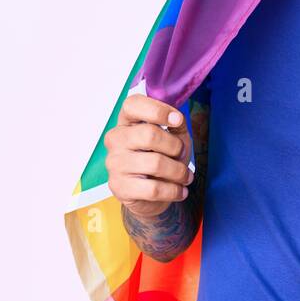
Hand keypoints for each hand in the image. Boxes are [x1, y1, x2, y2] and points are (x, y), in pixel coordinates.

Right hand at [104, 93, 193, 217]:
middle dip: (175, 147)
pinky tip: (179, 191)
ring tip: (184, 176)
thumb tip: (176, 119)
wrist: (152, 195)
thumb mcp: (175, 137)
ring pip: (155, 163)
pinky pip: (153, 188)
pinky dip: (173, 191)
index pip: (132, 105)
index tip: (177, 120)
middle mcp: (116, 139)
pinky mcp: (119, 187)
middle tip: (181, 156)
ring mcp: (115, 163)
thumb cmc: (164, 160)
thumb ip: (176, 125)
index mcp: (127, 122)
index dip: (157, 110)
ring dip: (179, 172)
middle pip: (149, 134)